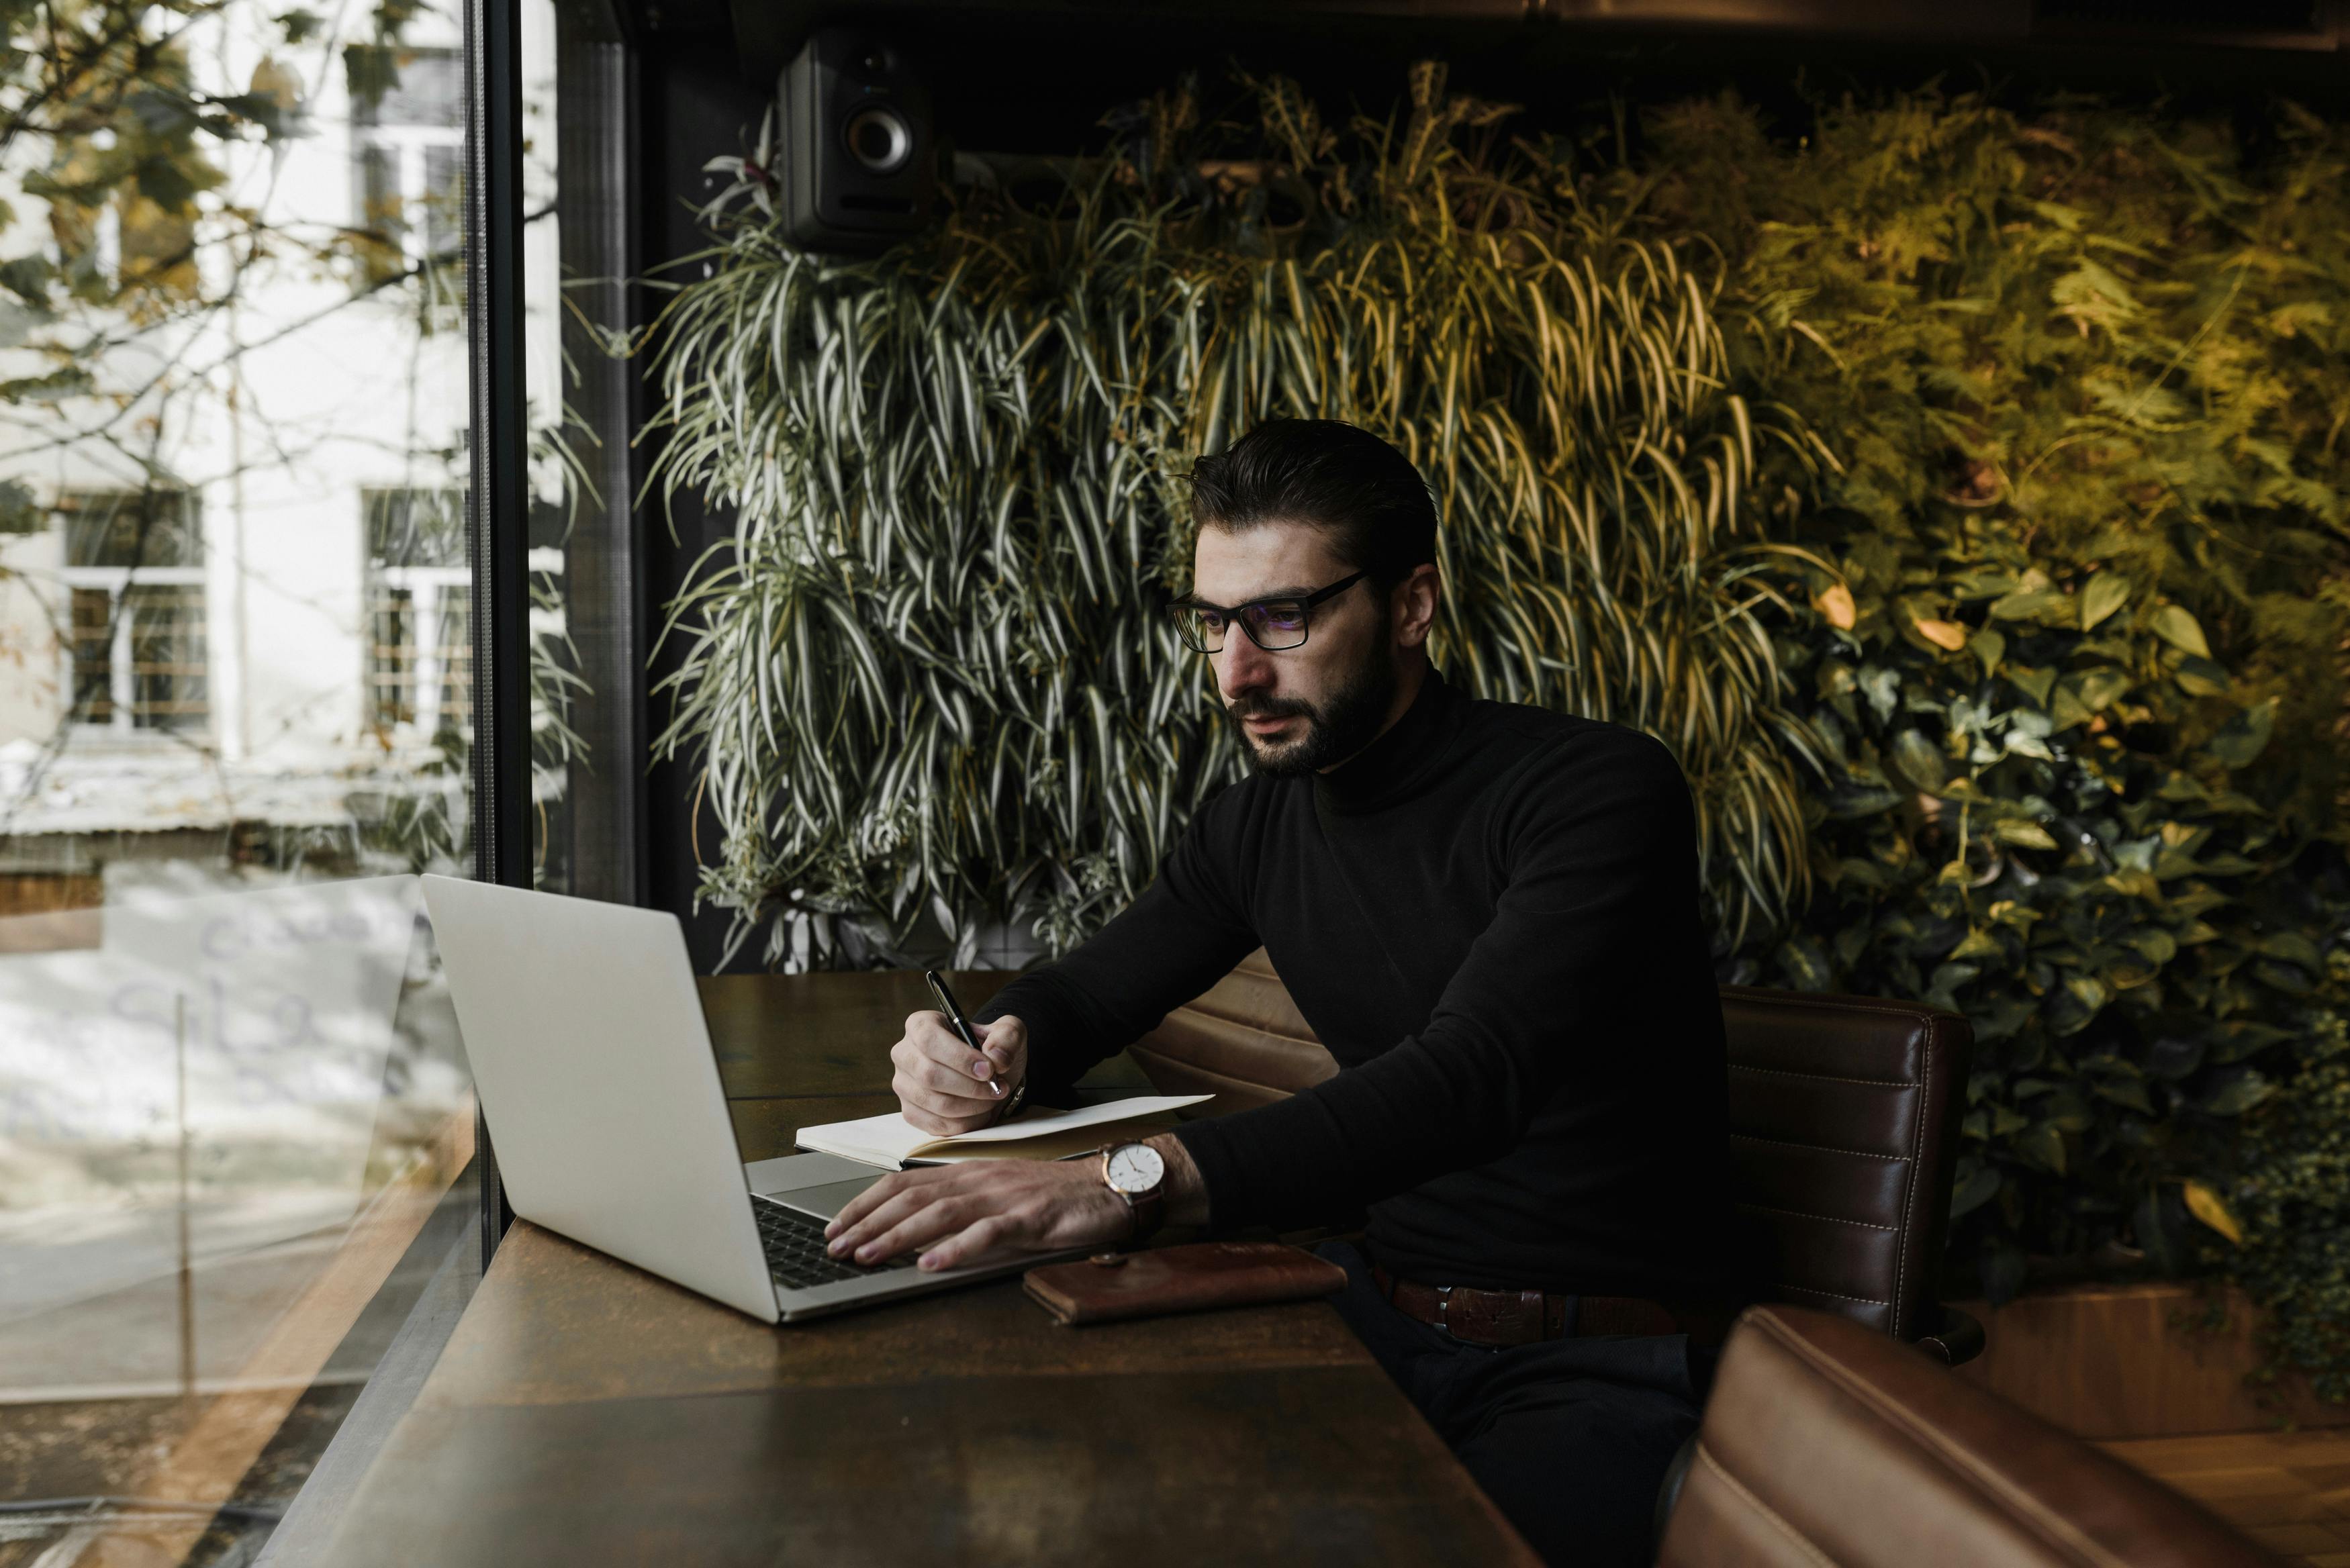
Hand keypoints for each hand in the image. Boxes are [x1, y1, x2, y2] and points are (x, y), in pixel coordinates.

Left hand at [824, 1158, 1131, 1270]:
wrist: (1108, 1186)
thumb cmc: (1053, 1196)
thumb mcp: (999, 1197)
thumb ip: (962, 1210)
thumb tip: (916, 1236)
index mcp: (968, 1174)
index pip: (904, 1183)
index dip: (866, 1203)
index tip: (837, 1225)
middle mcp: (979, 1180)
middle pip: (912, 1197)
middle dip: (868, 1221)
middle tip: (835, 1246)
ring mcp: (1003, 1197)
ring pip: (940, 1212)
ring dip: (899, 1235)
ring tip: (868, 1254)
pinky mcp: (1030, 1218)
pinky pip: (988, 1232)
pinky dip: (956, 1248)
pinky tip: (932, 1264)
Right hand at [891, 1010, 1028, 1136]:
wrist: (987, 1073)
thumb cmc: (991, 1048)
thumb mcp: (1007, 1033)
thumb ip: (1006, 1037)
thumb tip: (996, 1058)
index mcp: (920, 1025)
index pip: (929, 1040)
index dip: (959, 1057)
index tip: (988, 1069)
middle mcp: (904, 1054)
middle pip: (929, 1075)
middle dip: (970, 1086)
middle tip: (998, 1088)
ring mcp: (904, 1086)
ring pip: (935, 1103)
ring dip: (971, 1106)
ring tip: (992, 1098)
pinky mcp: (911, 1112)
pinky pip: (936, 1125)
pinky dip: (965, 1123)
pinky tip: (981, 1113)